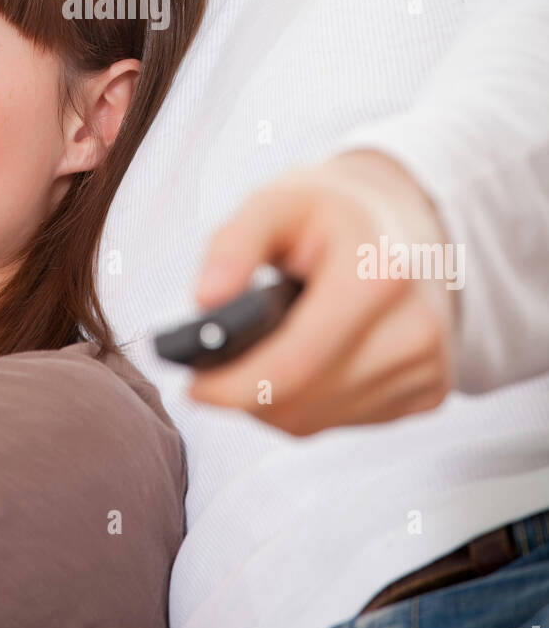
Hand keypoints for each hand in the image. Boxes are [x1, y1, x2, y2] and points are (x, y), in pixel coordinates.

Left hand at [187, 151, 459, 433]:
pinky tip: (303, 365)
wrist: (403, 222)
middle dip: (245, 394)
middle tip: (214, 371)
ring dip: (273, 404)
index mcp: (377, 274)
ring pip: (319, 421)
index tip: (195, 386)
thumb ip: (233, 245)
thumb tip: (205, 301)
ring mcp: (428, 364)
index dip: (234, 385)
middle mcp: (413, 327)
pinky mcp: (431, 389)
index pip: (296, 363)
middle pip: (303, 403)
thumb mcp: (276, 204)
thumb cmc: (330, 214)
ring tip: (259, 358)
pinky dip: (309, 405)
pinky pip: (345, 423)